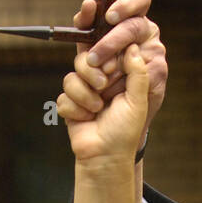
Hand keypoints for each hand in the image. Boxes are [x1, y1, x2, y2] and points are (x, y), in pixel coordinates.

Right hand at [59, 42, 149, 165]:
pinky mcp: (69, 104)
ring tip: (96, 110)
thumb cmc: (124, 130)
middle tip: (102, 87)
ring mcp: (82, 92)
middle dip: (92, 74)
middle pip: (84, 59)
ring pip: (70, 78)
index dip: (105, 56)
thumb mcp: (138, 99)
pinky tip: (85, 120)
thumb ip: (138, 72)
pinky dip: (75, 111)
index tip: (111, 69)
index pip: (105, 51)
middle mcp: (99, 81)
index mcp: (117, 77)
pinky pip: (63, 97)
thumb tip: (133, 46)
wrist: (105, 156)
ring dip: (83, 96)